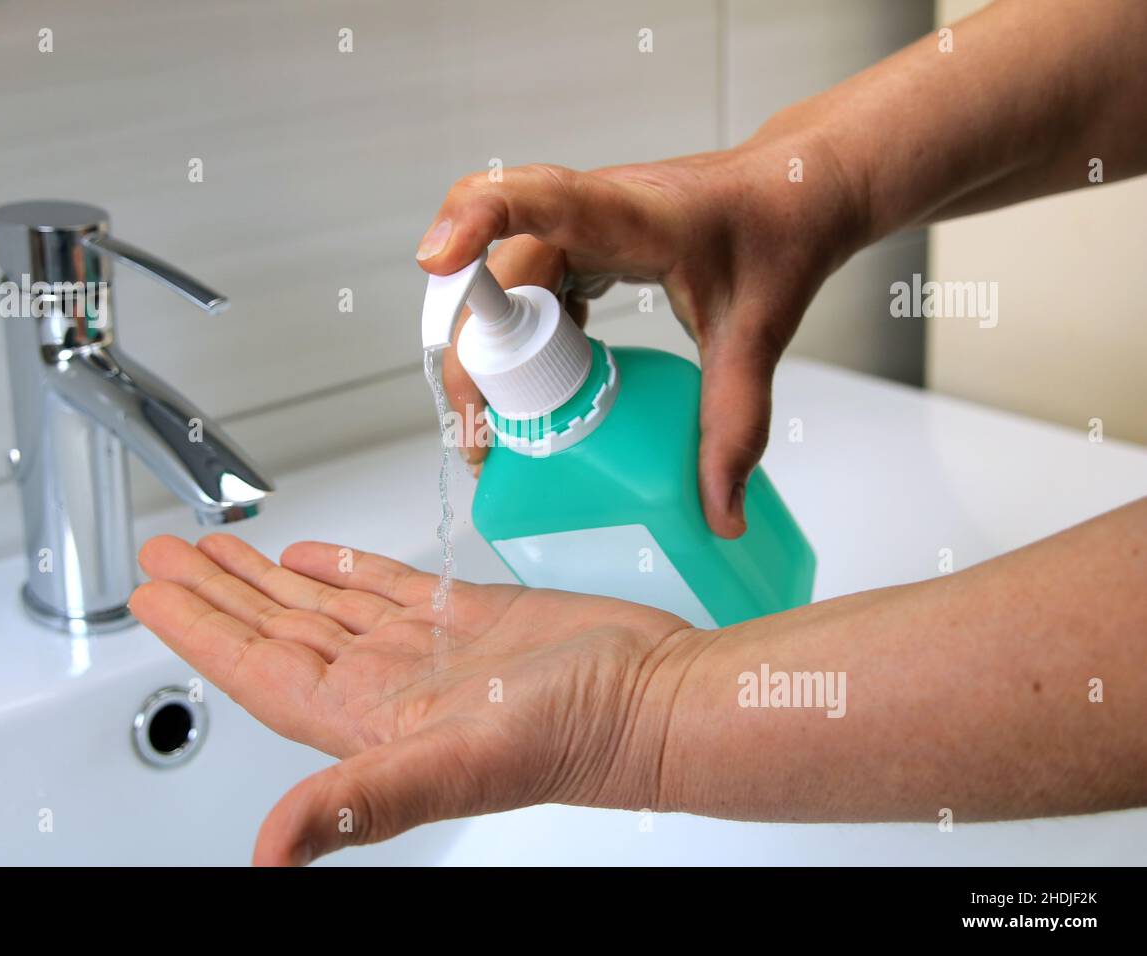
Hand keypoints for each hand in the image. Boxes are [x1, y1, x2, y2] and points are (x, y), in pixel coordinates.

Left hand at [129, 533, 705, 864]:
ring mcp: (425, 651)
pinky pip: (386, 587)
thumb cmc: (577, 736)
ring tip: (219, 548)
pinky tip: (311, 555)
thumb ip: (359, 802)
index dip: (199, 633)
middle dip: (216, 594)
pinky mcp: (466, 618)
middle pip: (276, 632)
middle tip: (165, 554)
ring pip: (322, 606)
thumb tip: (267, 856)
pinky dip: (343, 567)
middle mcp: (385, 684)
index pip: (257, 670)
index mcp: (366, 718)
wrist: (655, 698)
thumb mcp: (455, 764)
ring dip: (267, 578)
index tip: (151, 594)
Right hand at [415, 131, 867, 537]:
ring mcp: (576, 227)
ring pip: (501, 289)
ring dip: (492, 358)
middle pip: (497, 276)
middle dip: (477, 359)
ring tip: (502, 434)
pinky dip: (523, 345)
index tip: (434, 262)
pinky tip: (544, 391)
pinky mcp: (577, 245)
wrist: (794, 190)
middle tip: (485, 442)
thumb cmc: (778, 233)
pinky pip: (526, 293)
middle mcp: (586, 211)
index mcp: (628, 214)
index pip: (535, 196)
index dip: (474, 219)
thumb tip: (721, 515)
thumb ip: (735, 425)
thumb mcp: (758, 334)